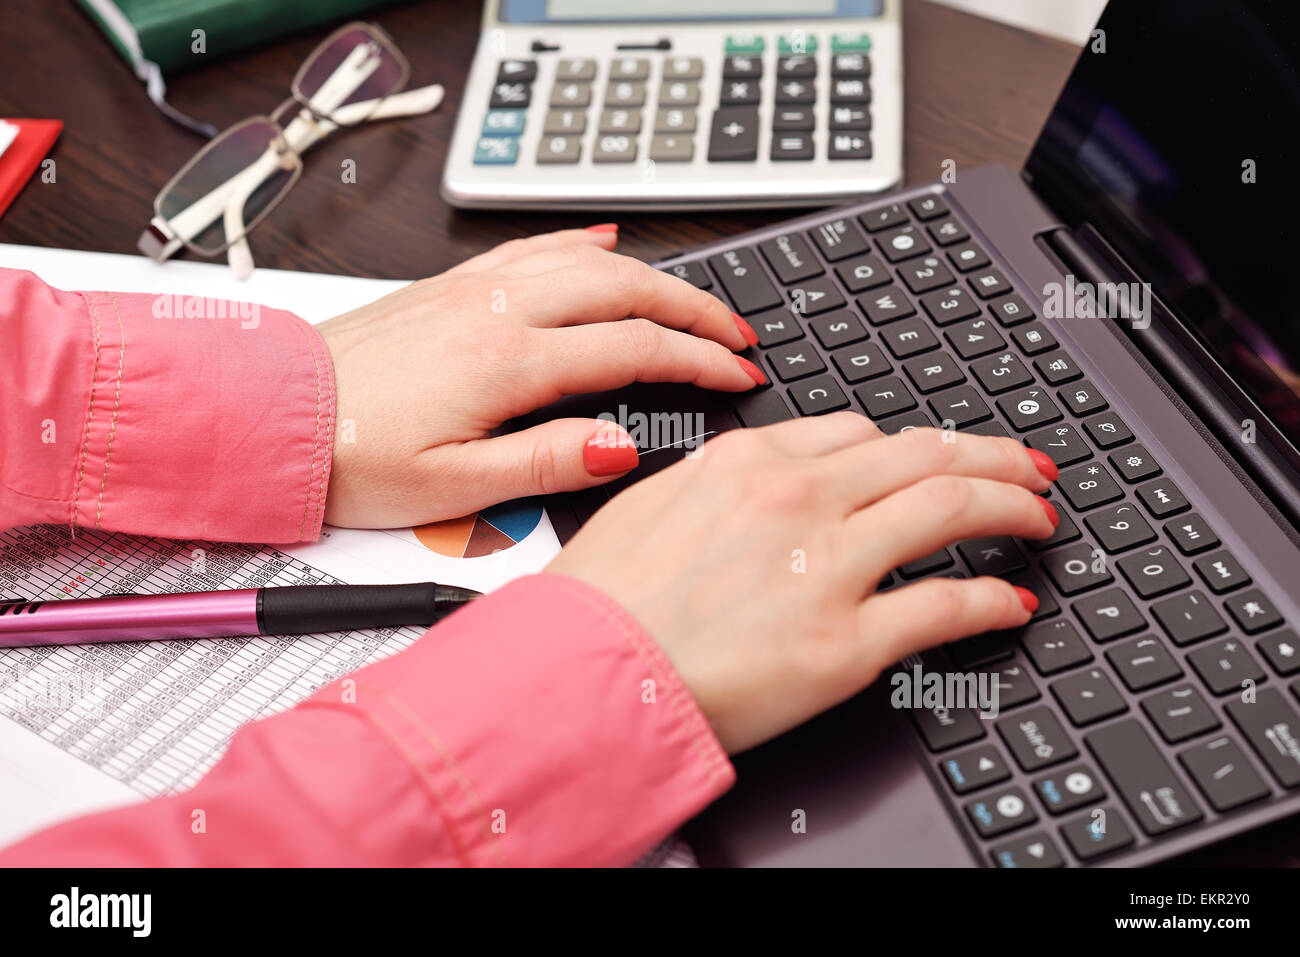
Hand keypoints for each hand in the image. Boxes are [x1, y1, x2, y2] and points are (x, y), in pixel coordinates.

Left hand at [319, 227, 763, 527]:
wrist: (270, 414)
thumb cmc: (350, 457)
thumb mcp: (454, 488)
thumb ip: (547, 463)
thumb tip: (621, 444)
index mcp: (508, 363)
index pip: (635, 347)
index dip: (699, 359)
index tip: (739, 371)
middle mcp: (497, 310)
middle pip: (625, 287)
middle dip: (694, 307)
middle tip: (737, 330)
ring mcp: (473, 288)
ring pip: (585, 259)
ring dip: (651, 275)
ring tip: (691, 297)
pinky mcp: (449, 285)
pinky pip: (532, 247)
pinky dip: (581, 244)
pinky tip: (601, 244)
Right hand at [546, 418, 1060, 753]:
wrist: (577, 675)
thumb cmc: (600, 602)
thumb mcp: (654, 506)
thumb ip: (721, 485)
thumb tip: (762, 483)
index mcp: (748, 462)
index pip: (860, 432)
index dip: (916, 443)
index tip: (938, 454)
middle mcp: (796, 499)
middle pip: (925, 455)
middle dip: (991, 456)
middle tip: (1026, 467)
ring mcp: (826, 566)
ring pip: (950, 508)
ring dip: (1010, 507)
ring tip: (1037, 517)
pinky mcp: (844, 642)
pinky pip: (942, 607)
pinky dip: (989, 601)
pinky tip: (1009, 603)